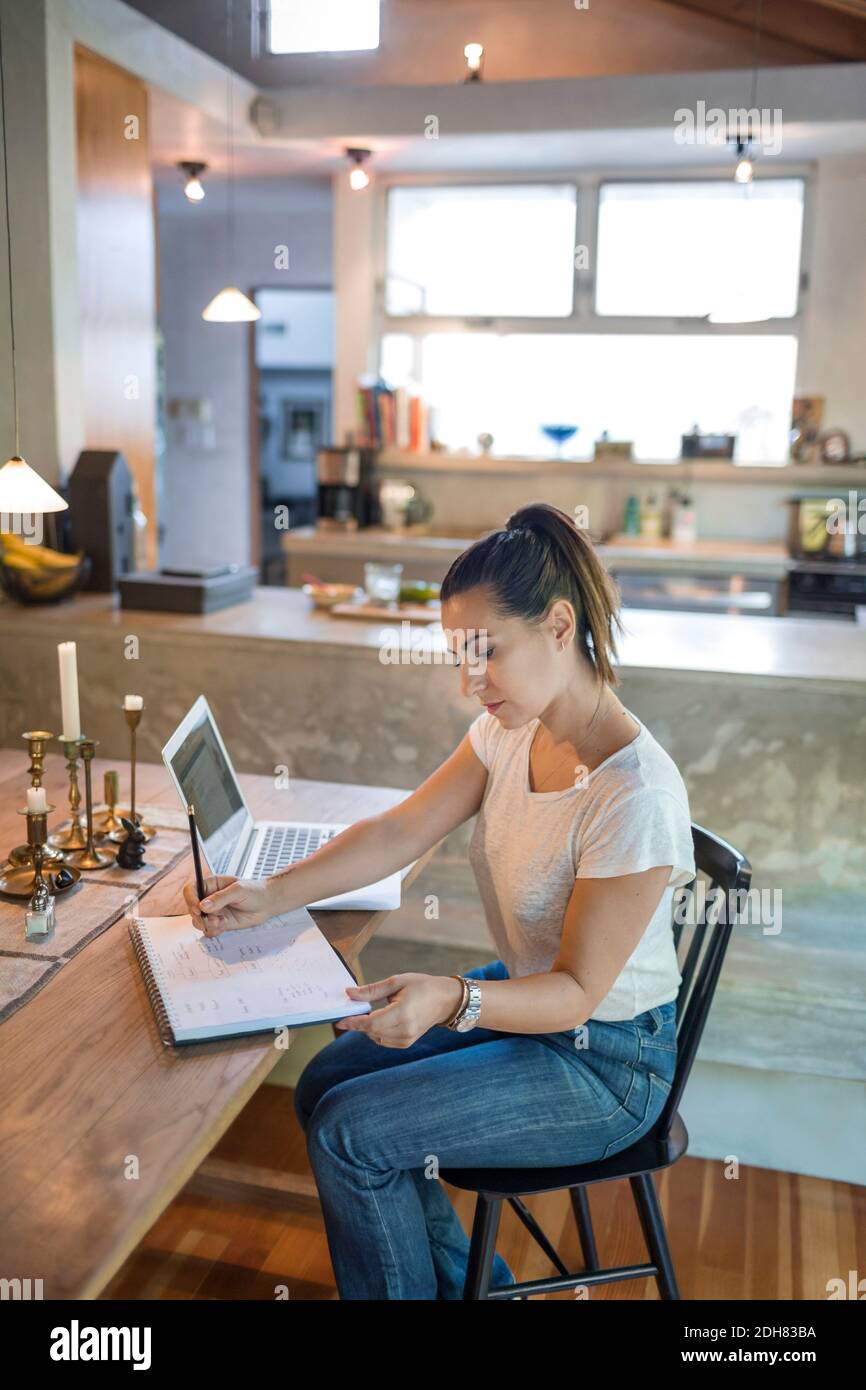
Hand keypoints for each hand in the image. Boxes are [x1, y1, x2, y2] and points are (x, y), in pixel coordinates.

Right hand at [182, 874, 272, 935]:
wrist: (267, 904)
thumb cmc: (254, 891)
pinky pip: (209, 930)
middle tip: (210, 920)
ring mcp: (213, 912)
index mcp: (210, 884)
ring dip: (206, 925)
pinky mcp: (219, 923)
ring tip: (221, 923)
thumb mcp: (238, 890)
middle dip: (198, 916)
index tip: (198, 908)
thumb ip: (220, 898)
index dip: (190, 899)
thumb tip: (203, 905)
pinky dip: (214, 930)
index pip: (191, 890)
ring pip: (198, 921)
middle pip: (191, 908)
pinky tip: (224, 925)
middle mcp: (209, 898)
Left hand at [335, 973, 465, 1047]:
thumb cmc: (422, 986)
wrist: (445, 1000)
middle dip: (358, 1023)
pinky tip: (380, 1019)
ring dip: (367, 1027)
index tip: (339, 1021)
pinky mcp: (407, 1043)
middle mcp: (405, 1029)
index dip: (353, 1023)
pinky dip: (377, 1032)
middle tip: (350, 1011)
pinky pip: (384, 1040)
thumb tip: (349, 994)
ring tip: (368, 1012)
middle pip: (371, 1031)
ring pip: (376, 1038)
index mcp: (403, 1013)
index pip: (371, 1023)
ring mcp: (407, 1039)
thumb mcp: (396, 982)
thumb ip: (372, 990)